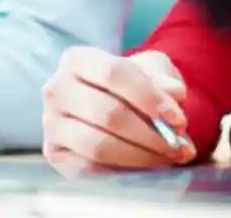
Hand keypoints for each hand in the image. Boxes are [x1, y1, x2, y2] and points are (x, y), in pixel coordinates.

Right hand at [42, 48, 194, 175]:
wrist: (110, 106)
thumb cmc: (131, 86)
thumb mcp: (150, 71)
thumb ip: (162, 78)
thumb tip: (174, 93)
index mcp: (76, 59)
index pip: (114, 73)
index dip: (149, 97)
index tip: (178, 119)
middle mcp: (57, 89)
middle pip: (108, 113)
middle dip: (150, 134)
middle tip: (178, 146)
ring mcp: (51, 123)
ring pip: (99, 145)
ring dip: (141, 156)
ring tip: (167, 158)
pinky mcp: (55, 153)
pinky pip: (91, 169)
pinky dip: (124, 171)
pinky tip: (146, 167)